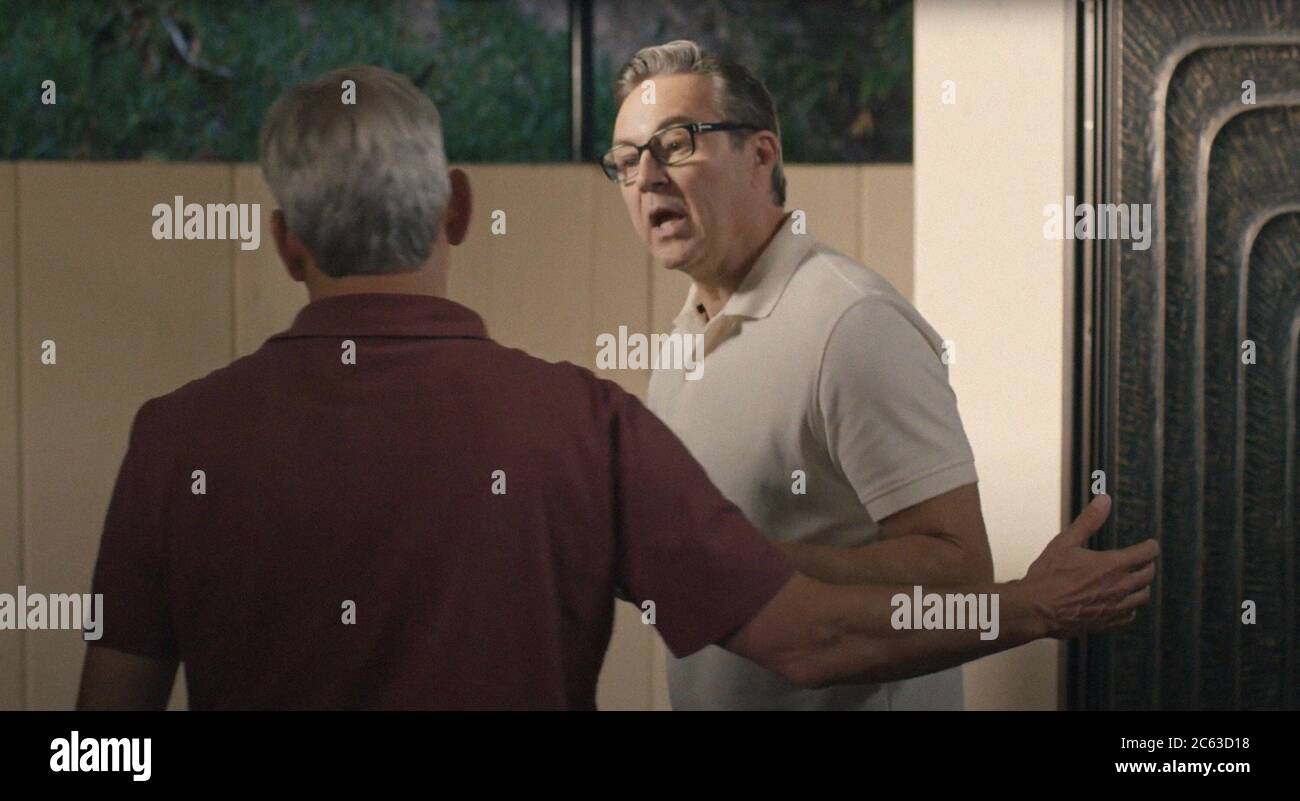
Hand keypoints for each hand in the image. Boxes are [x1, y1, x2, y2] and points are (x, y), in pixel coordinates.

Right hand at [1021, 494, 1158, 638]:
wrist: (1036, 609)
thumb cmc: (1048, 575)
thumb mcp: (1065, 542)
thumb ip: (1088, 521)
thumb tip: (1104, 500)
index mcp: (1112, 565)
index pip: (1145, 554)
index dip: (1150, 547)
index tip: (1150, 545)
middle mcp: (1119, 586)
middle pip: (1148, 575)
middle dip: (1148, 565)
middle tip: (1143, 561)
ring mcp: (1115, 607)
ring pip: (1142, 597)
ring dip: (1142, 587)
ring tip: (1136, 582)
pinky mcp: (1107, 622)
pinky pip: (1129, 616)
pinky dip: (1130, 608)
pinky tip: (1123, 604)